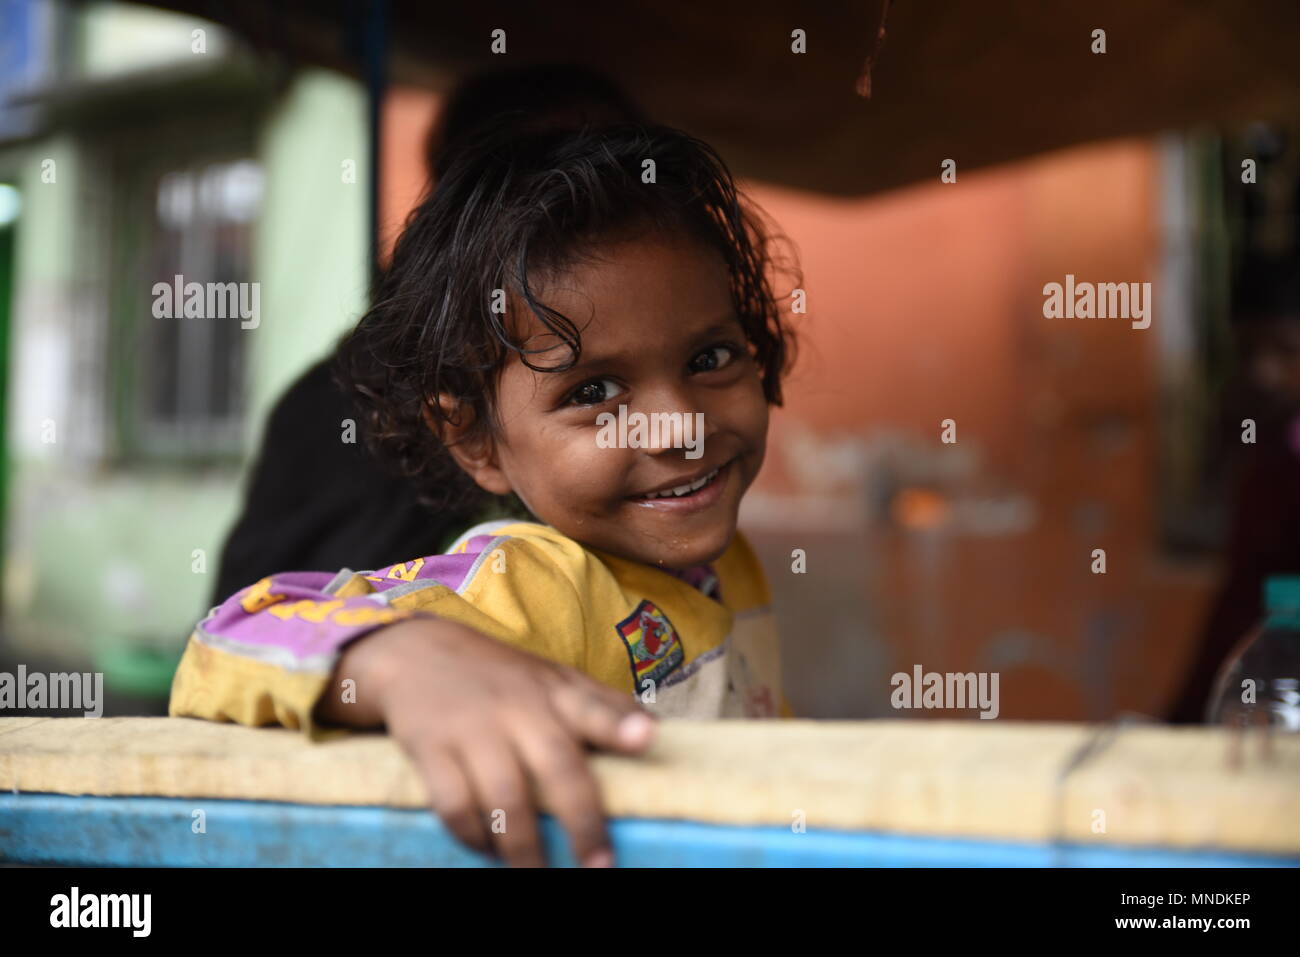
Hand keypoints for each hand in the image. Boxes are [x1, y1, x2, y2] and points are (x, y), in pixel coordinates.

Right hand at [317, 617, 656, 866]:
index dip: (620, 724)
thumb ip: (602, 706)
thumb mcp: (554, 679)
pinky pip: (454, 804)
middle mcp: (519, 708)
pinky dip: (473, 836)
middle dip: (582, 821)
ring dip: (524, 848)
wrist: (417, 652)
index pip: (594, 705)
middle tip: (600, 867)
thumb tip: (657, 732)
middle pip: (557, 766)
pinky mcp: (432, 748)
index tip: (646, 737)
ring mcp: (474, 728)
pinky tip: (487, 852)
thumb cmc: (504, 678)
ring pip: (506, 797)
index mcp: (556, 692)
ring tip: (539, 875)